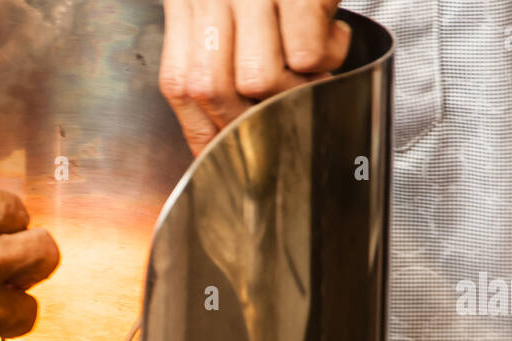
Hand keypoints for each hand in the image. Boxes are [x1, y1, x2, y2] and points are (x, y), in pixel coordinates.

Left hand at [159, 0, 349, 154]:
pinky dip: (327, 54)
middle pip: (215, 94)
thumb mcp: (226, 6)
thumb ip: (215, 58)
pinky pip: (306, 53)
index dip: (208, 134)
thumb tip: (218, 131)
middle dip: (256, 117)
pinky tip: (329, 31)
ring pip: (259, 81)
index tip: (229, 155)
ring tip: (312, 66)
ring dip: (295, 88)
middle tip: (287, 105)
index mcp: (186, 9)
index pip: (182, 92)